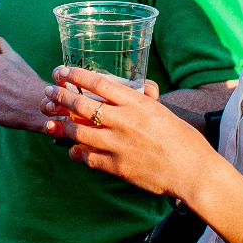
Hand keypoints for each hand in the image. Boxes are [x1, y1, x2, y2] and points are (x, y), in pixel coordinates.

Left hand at [43, 67, 221, 200]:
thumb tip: (137, 90)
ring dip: (64, 125)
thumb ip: (143, 102)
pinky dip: (77, 153)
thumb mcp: (162, 112)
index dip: (76, 76)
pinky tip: (73, 150)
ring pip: (79, 132)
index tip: (61, 70)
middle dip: (61, 96)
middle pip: (82, 105)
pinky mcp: (117, 167)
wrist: (194, 172)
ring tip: (55, 120)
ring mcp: (119, 145)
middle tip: (49, 91)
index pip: (99, 84)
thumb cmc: (183, 141)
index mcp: (137, 104)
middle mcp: (125, 121)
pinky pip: (88, 158)